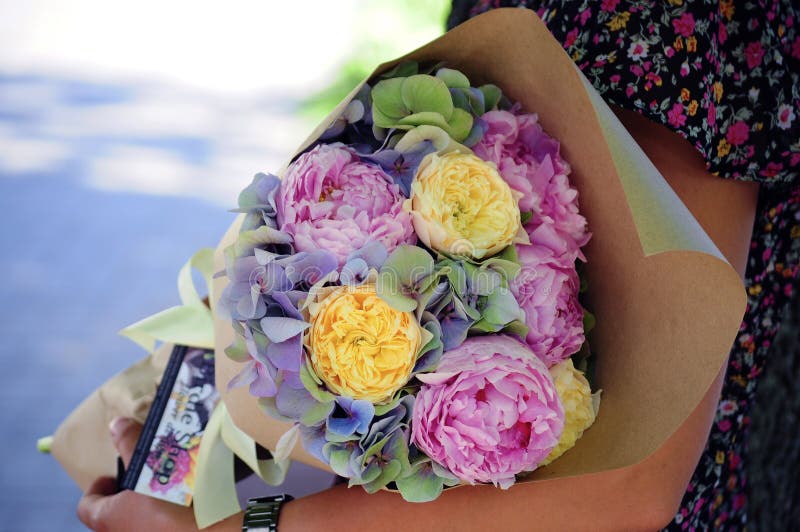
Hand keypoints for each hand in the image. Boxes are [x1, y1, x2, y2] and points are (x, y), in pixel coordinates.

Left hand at [77, 417, 241, 531]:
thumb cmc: (170, 505)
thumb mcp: (149, 467)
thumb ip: (131, 444)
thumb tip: (118, 425)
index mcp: (107, 518)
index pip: (87, 506)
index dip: (98, 487)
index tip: (114, 474)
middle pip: (113, 514)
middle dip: (126, 494)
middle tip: (144, 477)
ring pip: (137, 521)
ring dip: (147, 506)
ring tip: (168, 487)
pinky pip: (158, 527)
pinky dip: (167, 516)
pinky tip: (185, 504)